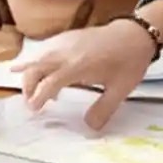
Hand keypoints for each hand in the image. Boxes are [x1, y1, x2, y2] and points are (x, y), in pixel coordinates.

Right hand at [13, 19, 156, 128]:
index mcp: (78, 66)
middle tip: (31, 104)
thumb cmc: (129, 61)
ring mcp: (64, 42)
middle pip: (35, 68)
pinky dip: (35, 61)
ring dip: (30, 75)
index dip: (39, 97)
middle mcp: (66, 53)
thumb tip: (90, 128)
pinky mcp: (66, 37)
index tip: (35, 110)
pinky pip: (44, 50)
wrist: (135, 33)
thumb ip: (104, 110)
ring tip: (32, 92)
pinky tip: (28, 67)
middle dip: (27, 87)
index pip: (49, 83)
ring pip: (37, 58)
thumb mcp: (121, 90)